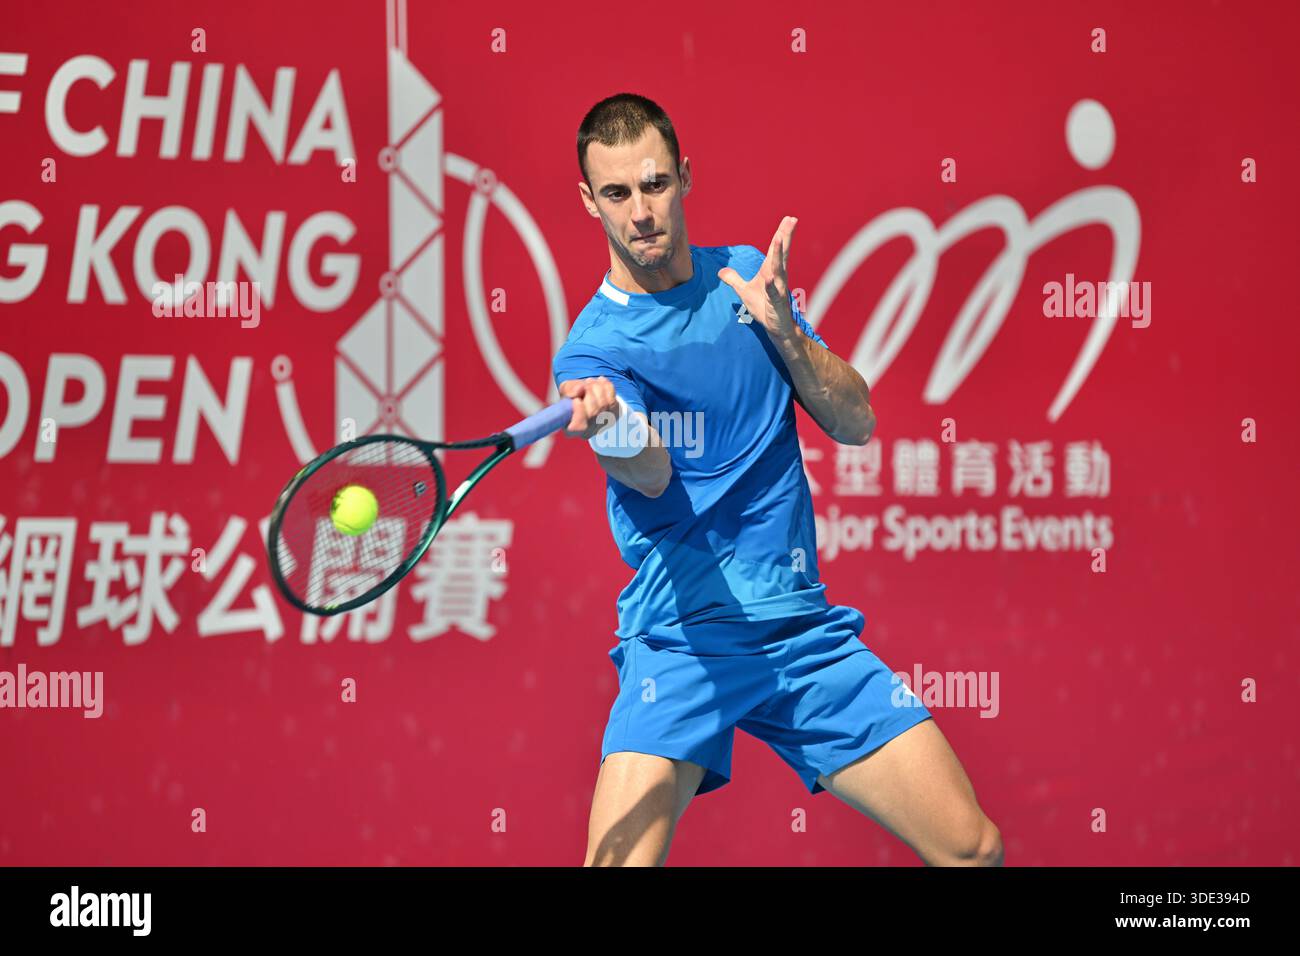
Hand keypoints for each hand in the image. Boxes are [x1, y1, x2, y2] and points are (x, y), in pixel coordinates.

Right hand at [558, 377, 618, 439]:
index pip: (577, 426)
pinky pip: (613, 399)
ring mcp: (603, 424)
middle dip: (589, 393)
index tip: (576, 400)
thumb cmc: (572, 395)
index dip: (579, 412)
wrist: (587, 395)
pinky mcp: (614, 415)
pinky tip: (600, 381)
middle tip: (584, 384)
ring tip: (590, 381)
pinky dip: (606, 387)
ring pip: (604, 404)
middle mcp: (589, 430)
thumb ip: (569, 390)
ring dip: (597, 388)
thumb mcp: (564, 391)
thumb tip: (579, 389)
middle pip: (593, 412)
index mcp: (571, 428)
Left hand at [717, 216, 798, 339]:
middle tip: (792, 220)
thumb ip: (734, 279)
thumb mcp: (744, 292)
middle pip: (781, 253)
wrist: (776, 328)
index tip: (789, 218)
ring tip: (779, 238)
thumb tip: (721, 271)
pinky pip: (773, 293)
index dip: (781, 233)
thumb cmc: (764, 308)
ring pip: (779, 269)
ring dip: (778, 254)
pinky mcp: (777, 304)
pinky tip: (770, 277)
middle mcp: (778, 278)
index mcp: (771, 272)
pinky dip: (771, 285)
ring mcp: (779, 290)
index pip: (776, 250)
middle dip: (786, 236)